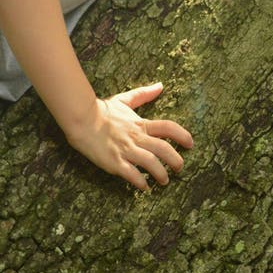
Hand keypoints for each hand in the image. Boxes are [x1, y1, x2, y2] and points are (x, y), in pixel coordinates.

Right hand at [65, 82, 192, 190]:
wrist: (82, 119)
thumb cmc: (103, 110)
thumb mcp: (125, 99)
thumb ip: (144, 94)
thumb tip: (161, 85)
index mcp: (141, 124)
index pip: (168, 127)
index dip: (182, 135)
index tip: (191, 144)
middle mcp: (137, 137)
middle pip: (164, 148)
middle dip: (176, 160)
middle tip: (180, 168)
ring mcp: (126, 150)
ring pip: (151, 163)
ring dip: (161, 174)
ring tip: (164, 181)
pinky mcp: (114, 162)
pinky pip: (131, 174)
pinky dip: (140, 182)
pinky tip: (144, 187)